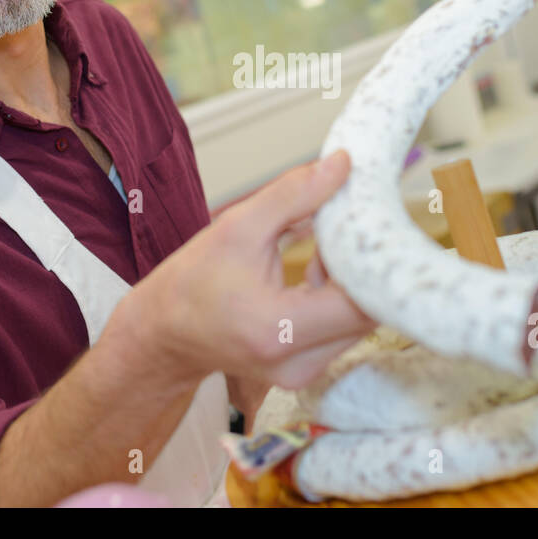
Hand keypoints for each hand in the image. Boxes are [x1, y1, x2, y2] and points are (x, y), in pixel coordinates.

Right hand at [131, 150, 376, 391]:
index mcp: (278, 328)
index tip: (369, 223)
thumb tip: (342, 166)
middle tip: (349, 226)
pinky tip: (317, 268)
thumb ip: (294, 195)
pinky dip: (340, 294)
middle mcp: (297, 362)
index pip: (364, 302)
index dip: (375, 260)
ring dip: (354, 279)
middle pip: (370, 312)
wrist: (162, 334)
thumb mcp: (237, 226)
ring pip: (361, 320)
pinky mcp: (306, 368)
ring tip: (325, 245)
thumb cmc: (191, 284)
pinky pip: (344, 327)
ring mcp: (304, 372)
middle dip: (366, 265)